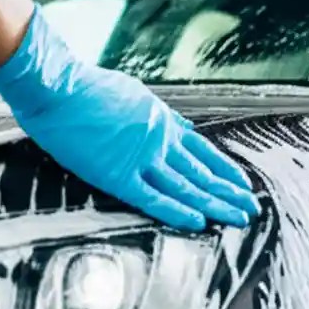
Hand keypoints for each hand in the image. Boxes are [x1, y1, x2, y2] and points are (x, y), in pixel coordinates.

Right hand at [0, 6, 259, 230]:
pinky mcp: (117, 174)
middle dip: (229, 191)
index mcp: (161, 121)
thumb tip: (181, 126)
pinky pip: (153, 198)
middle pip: (202, 171)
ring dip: (216, 203)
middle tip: (252, 207)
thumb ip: (158, 115)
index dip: (224, 169)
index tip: (241, 183)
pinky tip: (200, 222)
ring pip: (187, 186)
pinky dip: (178, 211)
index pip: (202, 150)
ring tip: (240, 217)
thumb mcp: (133, 94)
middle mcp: (159, 140)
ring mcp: (141, 157)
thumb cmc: (84, 87)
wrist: (57, 85)